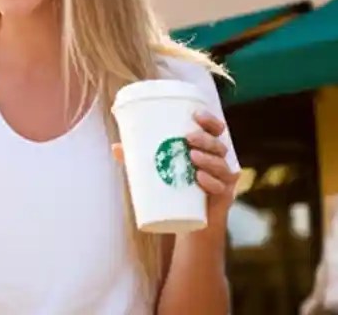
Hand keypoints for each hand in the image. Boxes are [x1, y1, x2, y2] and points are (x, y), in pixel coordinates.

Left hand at [111, 110, 238, 216]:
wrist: (190, 222)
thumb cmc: (176, 188)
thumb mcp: (159, 171)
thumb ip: (139, 159)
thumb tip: (115, 148)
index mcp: (207, 150)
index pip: (216, 130)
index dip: (210, 121)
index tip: (196, 115)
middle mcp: (219, 162)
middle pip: (219, 145)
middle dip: (205, 139)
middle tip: (187, 138)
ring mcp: (223, 181)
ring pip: (222, 165)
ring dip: (208, 159)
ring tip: (191, 157)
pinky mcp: (223, 199)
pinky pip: (221, 188)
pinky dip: (211, 182)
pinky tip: (200, 178)